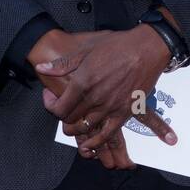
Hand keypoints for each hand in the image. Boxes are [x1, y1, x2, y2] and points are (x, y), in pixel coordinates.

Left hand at [34, 27, 178, 157]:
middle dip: (62, 116)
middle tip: (63, 108)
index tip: (52, 99)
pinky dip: (95, 143)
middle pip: (70, 119)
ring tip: (74, 121)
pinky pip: (107, 134)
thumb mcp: (87, 49)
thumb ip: (63, 63)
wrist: (148, 48)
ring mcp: (110, 107)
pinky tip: (88, 144)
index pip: (58, 108)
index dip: (50, 106)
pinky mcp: (125, 112)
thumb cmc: (119, 45)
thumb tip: (42, 68)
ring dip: (76, 128)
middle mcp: (95, 98)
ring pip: (85, 128)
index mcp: (83, 82)